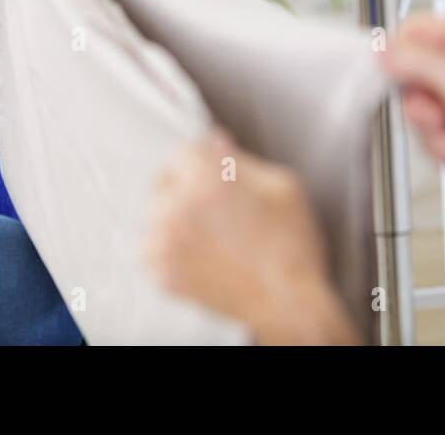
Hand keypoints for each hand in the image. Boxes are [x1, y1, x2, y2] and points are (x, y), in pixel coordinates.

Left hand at [145, 130, 357, 344]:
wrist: (288, 303)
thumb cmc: (292, 243)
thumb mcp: (281, 185)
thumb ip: (241, 159)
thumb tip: (215, 141)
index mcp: (208, 179)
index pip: (185, 151)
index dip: (203, 159)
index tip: (214, 169)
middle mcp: (178, 208)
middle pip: (164, 180)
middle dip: (185, 186)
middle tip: (215, 206)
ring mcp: (165, 244)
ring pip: (155, 215)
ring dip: (174, 217)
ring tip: (211, 233)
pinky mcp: (162, 273)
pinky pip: (153, 247)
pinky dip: (170, 248)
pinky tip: (202, 254)